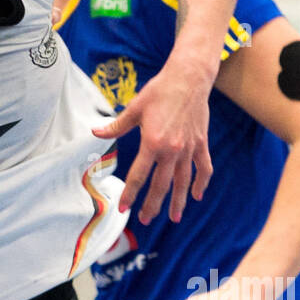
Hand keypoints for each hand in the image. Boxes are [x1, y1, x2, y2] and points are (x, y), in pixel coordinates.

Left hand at [93, 57, 214, 223]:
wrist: (189, 79)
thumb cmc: (159, 91)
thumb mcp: (134, 108)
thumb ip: (116, 126)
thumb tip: (95, 132)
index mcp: (152, 142)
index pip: (138, 175)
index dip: (130, 193)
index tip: (124, 208)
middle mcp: (171, 150)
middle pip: (161, 185)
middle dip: (152, 205)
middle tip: (145, 220)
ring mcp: (188, 148)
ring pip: (183, 181)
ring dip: (178, 201)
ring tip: (174, 218)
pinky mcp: (201, 144)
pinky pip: (203, 168)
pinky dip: (201, 183)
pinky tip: (197, 195)